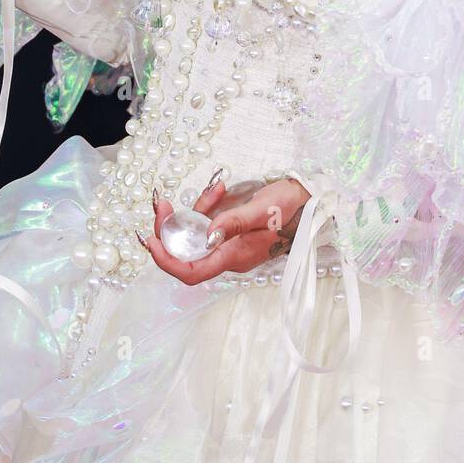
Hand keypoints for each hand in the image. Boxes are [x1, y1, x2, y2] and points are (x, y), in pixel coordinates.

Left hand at [143, 176, 310, 285]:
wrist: (312, 201)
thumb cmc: (292, 207)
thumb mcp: (262, 211)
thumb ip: (233, 223)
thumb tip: (206, 235)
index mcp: (235, 257)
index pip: (192, 271)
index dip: (167, 260)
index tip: (151, 240)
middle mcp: (228, 255)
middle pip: (187, 252)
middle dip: (171, 229)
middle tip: (163, 205)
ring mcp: (229, 244)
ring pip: (196, 234)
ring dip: (194, 212)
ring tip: (214, 190)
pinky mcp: (231, 231)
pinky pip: (209, 223)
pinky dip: (208, 206)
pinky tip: (221, 190)